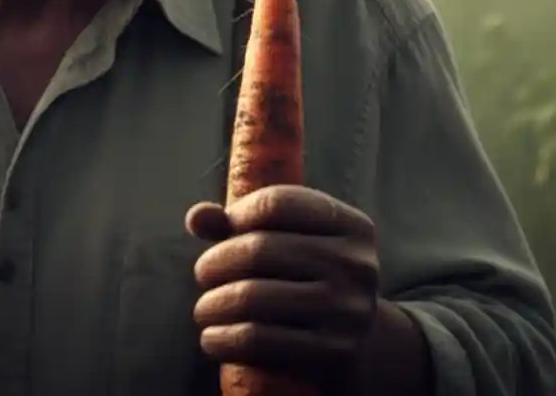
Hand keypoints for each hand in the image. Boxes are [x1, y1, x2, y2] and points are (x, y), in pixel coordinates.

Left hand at [185, 185, 379, 389]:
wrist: (358, 343)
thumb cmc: (308, 279)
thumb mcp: (287, 241)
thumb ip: (240, 224)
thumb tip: (197, 217)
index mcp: (351, 226)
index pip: (277, 203)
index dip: (239, 213)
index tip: (225, 230)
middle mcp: (357, 265)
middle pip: (260, 249)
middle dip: (215, 262)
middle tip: (203, 274)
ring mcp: (348, 310)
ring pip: (253, 297)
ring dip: (212, 304)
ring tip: (204, 308)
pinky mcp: (333, 352)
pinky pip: (258, 340)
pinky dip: (222, 338)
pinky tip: (211, 337)